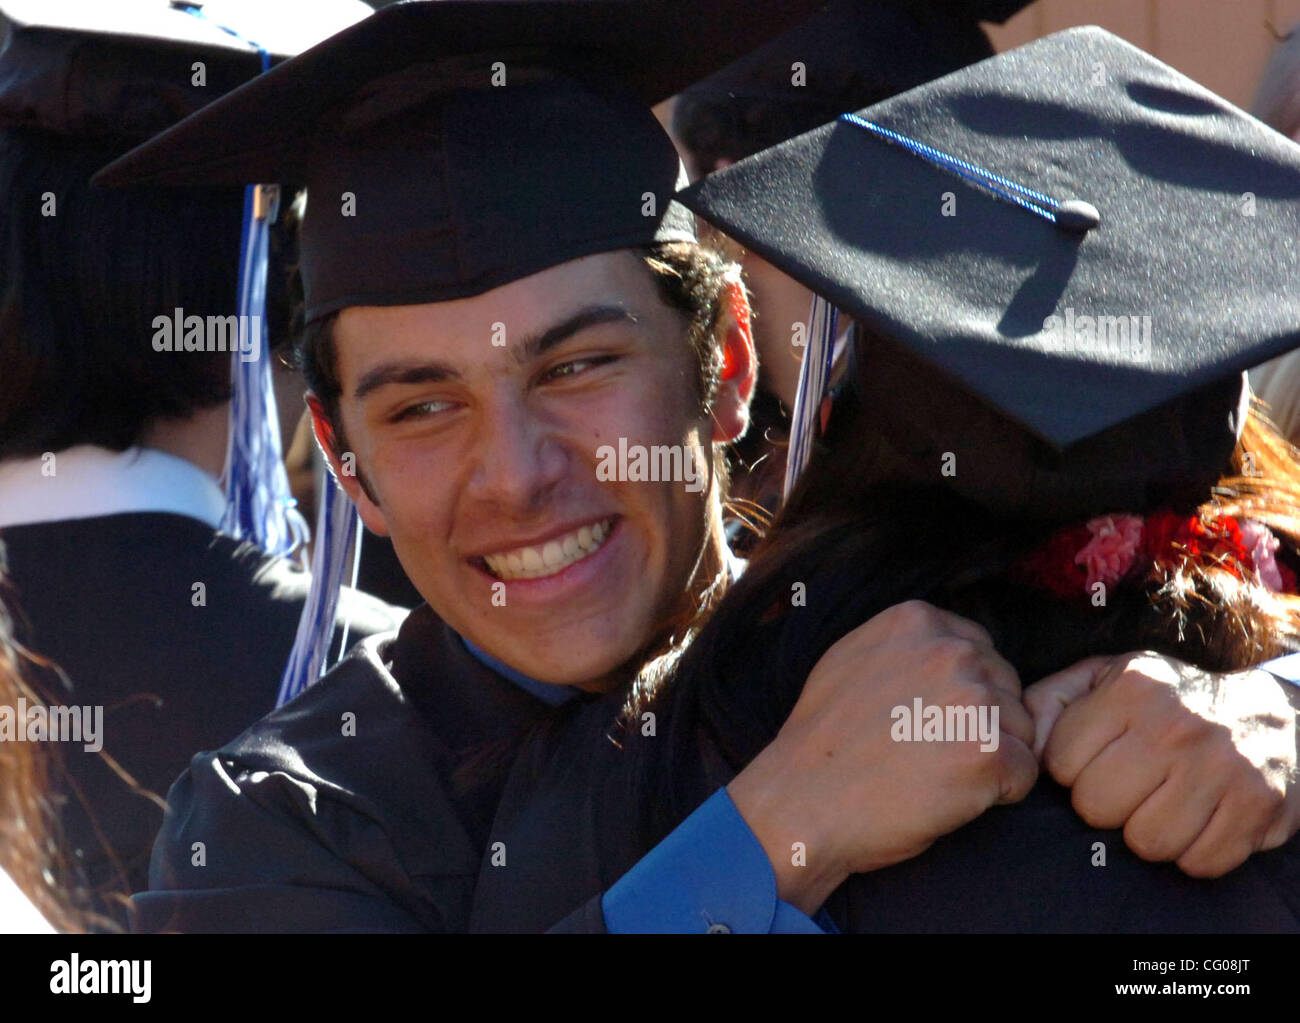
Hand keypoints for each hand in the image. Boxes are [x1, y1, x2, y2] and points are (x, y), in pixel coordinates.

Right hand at [728, 600, 1037, 915]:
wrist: (802, 802)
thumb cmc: (824, 742)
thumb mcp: (851, 659)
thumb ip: (904, 645)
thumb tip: (945, 644)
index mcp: (916, 621)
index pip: (980, 650)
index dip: (962, 693)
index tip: (927, 720)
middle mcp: (949, 649)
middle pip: (1006, 686)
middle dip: (982, 721)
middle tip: (930, 754)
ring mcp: (971, 697)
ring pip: (1020, 729)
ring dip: (991, 756)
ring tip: (936, 775)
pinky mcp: (987, 750)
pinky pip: (1025, 772)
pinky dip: (1000, 793)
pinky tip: (952, 797)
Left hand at [1024, 652, 1299, 876]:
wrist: (1271, 712)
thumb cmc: (1166, 701)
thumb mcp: (1105, 680)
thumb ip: (1050, 704)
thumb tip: (1023, 749)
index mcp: (1131, 688)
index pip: (1060, 764)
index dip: (1071, 770)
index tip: (1094, 760)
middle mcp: (1175, 724)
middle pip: (1096, 807)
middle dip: (1104, 805)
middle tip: (1128, 788)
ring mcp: (1221, 765)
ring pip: (1146, 842)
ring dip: (1148, 834)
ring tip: (1162, 804)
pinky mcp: (1257, 803)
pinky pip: (1199, 862)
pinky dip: (1194, 853)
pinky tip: (1197, 821)